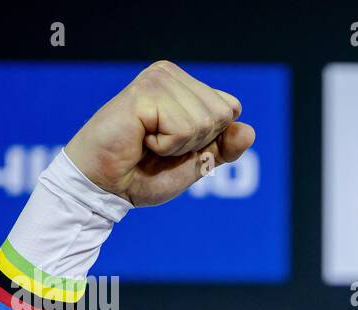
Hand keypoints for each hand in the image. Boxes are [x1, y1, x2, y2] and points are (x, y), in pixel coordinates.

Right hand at [64, 60, 254, 206]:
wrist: (108, 186)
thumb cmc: (145, 173)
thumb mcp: (197, 162)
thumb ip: (225, 148)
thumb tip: (249, 130)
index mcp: (184, 85)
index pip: (230, 109)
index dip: (211, 139)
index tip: (177, 145)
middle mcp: (170, 74)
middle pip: (222, 114)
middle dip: (196, 142)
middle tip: (160, 146)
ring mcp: (158, 79)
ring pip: (205, 121)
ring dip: (178, 145)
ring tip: (148, 142)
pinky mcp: (145, 92)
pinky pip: (183, 128)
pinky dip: (166, 146)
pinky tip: (141, 140)